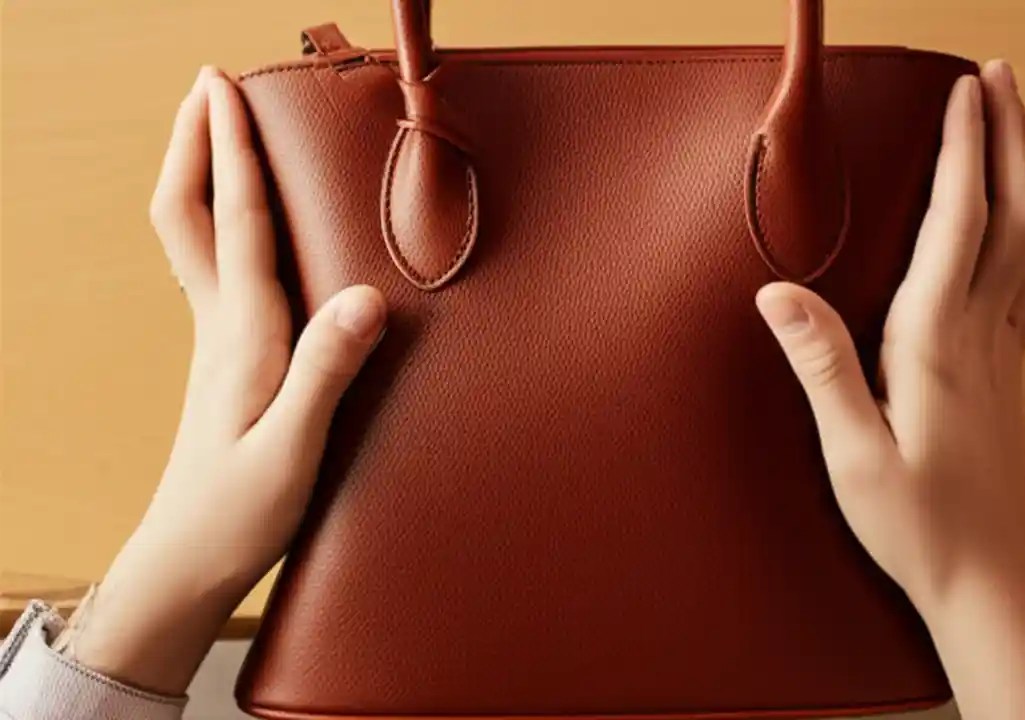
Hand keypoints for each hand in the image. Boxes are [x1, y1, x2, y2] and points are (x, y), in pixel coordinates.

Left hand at [72, 67, 386, 694]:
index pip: (234, 223)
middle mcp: (222, 325)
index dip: (230, 150)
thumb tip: (362, 298)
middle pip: (189, 212)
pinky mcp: (229, 356)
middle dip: (195, 142)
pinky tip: (242, 218)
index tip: (225, 88)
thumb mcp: (293, 447)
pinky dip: (221, 216)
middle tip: (208, 86)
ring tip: (219, 130)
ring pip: (196, 234)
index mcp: (242, 335)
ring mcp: (219, 339)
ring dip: (202, 171)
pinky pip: (215, 264)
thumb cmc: (239, 511)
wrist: (188, 557)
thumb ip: (326, 371)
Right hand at [756, 62, 1024, 718]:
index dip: (964, 151)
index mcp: (937, 345)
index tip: (963, 93)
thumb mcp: (852, 453)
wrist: (990, 576)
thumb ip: (821, 367)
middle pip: (1014, 213)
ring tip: (1013, 125)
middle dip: (1009, 137)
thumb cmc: (920, 525)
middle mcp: (981, 335)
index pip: (959, 224)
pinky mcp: (1008, 369)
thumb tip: (777, 294)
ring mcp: (1003, 350)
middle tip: (999, 77)